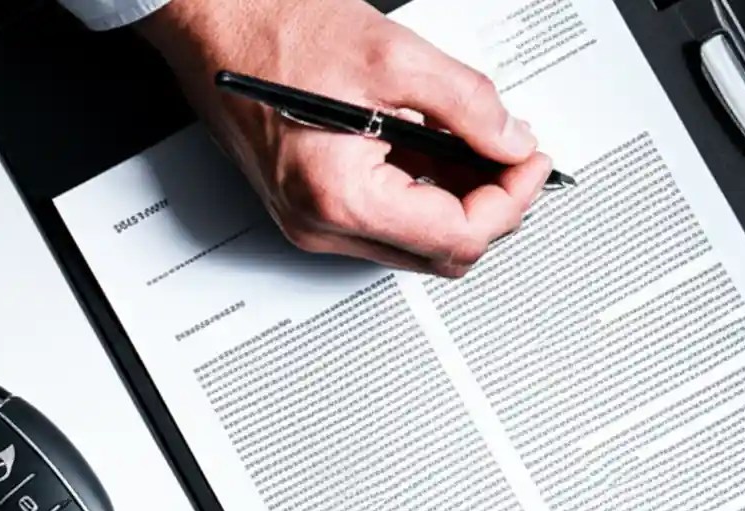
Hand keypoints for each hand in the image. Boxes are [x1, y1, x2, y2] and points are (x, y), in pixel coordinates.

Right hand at [138, 0, 553, 277]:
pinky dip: (425, 191)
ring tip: (477, 145)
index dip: (511, 200)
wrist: (214, 20)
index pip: (459, 236)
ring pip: (418, 242)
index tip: (531, 161)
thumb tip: (512, 143)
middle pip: (442, 253)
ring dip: (460, 201)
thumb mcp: (394, 57)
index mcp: (341, 198)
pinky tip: (436, 147)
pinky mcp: (312, 207)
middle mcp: (323, 225)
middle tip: (516, 159)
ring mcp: (314, 222)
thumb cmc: (276, 31)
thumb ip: (469, 106)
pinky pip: (388, 220)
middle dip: (492, 208)